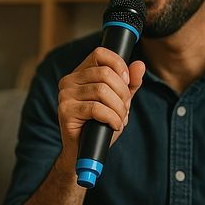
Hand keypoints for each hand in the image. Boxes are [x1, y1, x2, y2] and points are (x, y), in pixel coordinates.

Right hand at [56, 47, 144, 168]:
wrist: (86, 151)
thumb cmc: (100, 125)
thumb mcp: (119, 102)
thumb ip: (129, 84)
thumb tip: (139, 65)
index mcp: (80, 74)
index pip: (100, 54)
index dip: (118, 64)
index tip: (127, 82)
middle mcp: (68, 81)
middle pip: (105, 73)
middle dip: (123, 93)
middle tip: (125, 108)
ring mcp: (65, 96)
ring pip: (102, 91)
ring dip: (119, 108)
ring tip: (120, 118)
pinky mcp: (65, 111)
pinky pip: (96, 108)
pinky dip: (112, 118)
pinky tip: (114, 125)